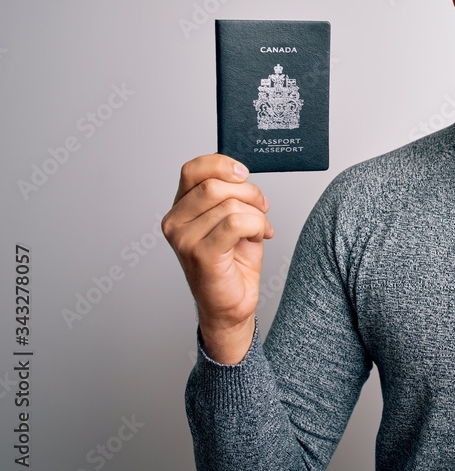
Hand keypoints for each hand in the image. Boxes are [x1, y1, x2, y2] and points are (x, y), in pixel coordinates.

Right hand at [161, 154, 273, 362]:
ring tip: (260, 228)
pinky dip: (256, 225)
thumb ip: (230, 194)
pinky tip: (260, 236)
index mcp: (181, 208)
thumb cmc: (233, 262)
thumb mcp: (232, 218)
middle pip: (214, 185)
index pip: (192, 170)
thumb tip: (240, 172)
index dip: (221, 164)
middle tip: (263, 207)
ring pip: (229, 204)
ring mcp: (184, 239)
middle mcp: (175, 222)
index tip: (243, 172)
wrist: (231, 306)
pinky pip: (235, 223)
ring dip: (256, 214)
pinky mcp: (200, 254)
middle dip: (249, 192)